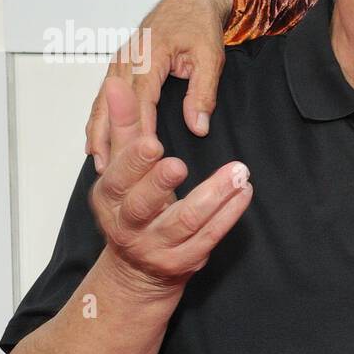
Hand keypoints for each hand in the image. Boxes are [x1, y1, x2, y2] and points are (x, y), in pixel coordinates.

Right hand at [85, 0, 232, 172]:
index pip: (142, 101)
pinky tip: (96, 138)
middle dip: (108, 138)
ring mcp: (120, 60)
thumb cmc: (200, 25)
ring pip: (103, 101)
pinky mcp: (120, 64)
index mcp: (148, 55)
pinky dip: (98, 118)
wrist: (190, 0)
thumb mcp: (210, 57)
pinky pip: (105, 95)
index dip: (139, 131)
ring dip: (97, 131)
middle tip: (107, 170)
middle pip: (112, 104)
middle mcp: (127, 58)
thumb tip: (198, 126)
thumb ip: (203, 92)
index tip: (141, 157)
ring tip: (97, 162)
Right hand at [90, 77, 252, 292]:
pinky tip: (244, 193)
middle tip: (179, 163)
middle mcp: (127, 227)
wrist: (137, 270)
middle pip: (143, 204)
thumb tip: (116, 83)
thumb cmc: (131, 208)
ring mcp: (157, 247)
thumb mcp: (123, 168)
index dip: (133, 162)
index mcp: (109, 200)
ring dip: (214, 195)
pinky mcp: (184, 261)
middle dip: (160, 184)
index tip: (151, 143)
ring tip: (238, 172)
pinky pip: (210, 237)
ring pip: (185, 221)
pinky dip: (230, 214)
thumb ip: (123, 127)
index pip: (119, 177)